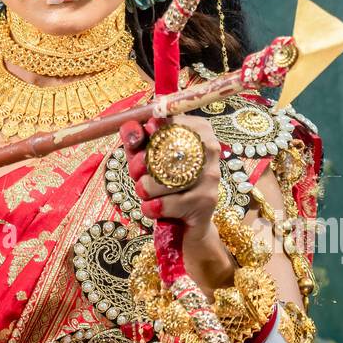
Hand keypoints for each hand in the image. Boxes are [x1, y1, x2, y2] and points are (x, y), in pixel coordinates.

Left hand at [119, 113, 234, 297]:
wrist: (184, 224)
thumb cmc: (162, 183)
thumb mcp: (144, 156)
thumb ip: (135, 138)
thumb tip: (132, 128)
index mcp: (198, 129)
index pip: (168, 118)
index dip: (144, 132)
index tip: (137, 146)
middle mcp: (209, 148)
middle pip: (164, 146)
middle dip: (140, 164)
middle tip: (137, 175)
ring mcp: (211, 174)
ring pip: (164, 177)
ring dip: (144, 188)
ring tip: (144, 193)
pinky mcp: (206, 201)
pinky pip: (168, 202)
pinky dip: (151, 207)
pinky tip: (151, 208)